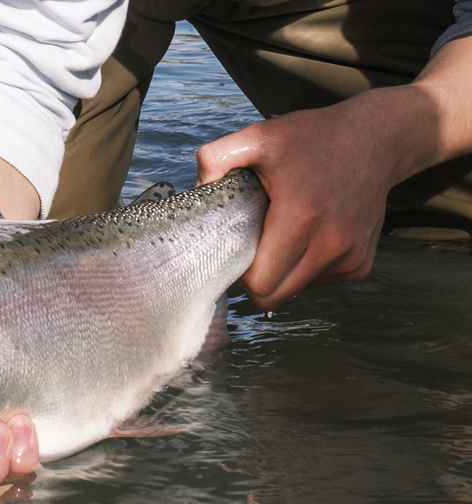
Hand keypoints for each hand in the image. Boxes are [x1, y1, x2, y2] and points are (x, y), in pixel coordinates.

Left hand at [195, 86, 433, 309]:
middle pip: (274, 296)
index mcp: (302, 215)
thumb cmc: (312, 138)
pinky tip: (311, 235)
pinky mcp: (362, 264)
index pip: (259, 283)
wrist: (379, 139)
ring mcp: (351, 256)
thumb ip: (217, 156)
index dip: (240, 271)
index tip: (238, 245)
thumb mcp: (261, 136)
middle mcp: (332, 242)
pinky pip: (317, 282)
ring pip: (295, 291)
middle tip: (256, 243)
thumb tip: (195, 189)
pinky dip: (306, 268)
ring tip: (287, 232)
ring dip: (283, 272)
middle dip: (258, 277)